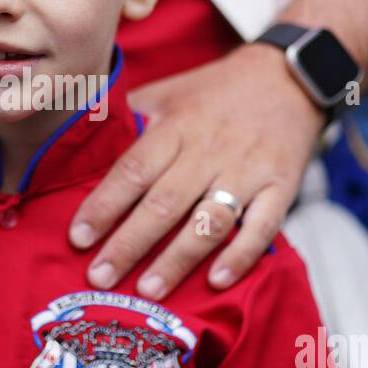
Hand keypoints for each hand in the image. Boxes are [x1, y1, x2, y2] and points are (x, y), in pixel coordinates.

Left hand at [68, 44, 325, 297]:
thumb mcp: (168, 93)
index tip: (78, 237)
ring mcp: (248, 170)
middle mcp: (210, 149)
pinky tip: (216, 282)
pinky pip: (262, 227)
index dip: (104, 205)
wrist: (288, 78)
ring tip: (149, 290)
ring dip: (178, 259)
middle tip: (100, 277)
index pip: (133, 170)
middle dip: (129, 243)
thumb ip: (129, 119)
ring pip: (209, 220)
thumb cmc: (215, 92)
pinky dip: (240, 256)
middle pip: (164, 202)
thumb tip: (80, 144)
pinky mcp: (282, 186)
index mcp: (177, 125)